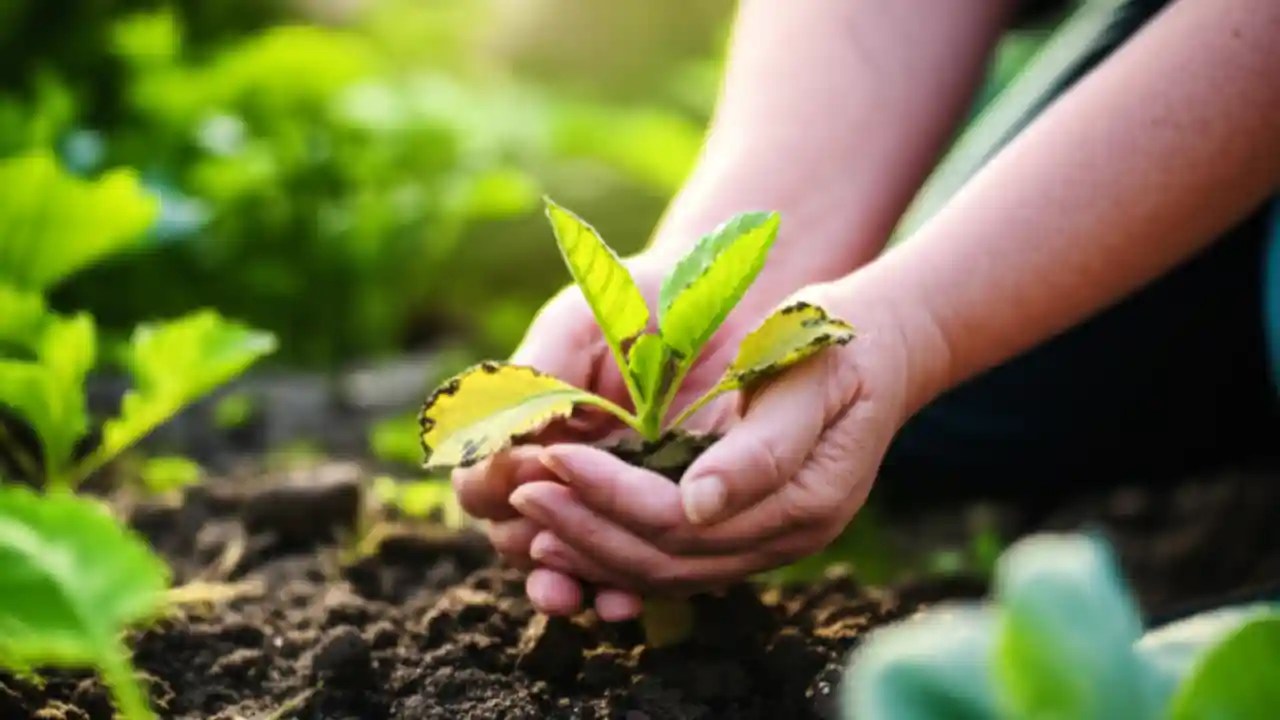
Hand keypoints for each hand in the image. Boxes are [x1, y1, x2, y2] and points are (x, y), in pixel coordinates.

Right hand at [451, 252, 756, 619]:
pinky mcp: (656, 525)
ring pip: (564, 565)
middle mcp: (554, 477)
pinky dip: (616, 592)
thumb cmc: (642, 301)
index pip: (479, 482)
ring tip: (573, 590)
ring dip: (566, 579)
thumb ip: (539, 366)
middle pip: (512, 537)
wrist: (724, 305)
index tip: (534, 463)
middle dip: (529, 540)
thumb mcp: (585, 318)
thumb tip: (499, 432)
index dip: (496, 482)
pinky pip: (627, 576)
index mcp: (524, 429)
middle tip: (556, 524)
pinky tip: (621, 601)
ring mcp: (603, 506)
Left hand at [499, 283, 932, 614]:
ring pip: (665, 570)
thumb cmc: (837, 343)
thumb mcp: (805, 374)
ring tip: (531, 516)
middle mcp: (786, 537)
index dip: (608, 496)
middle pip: (666, 558)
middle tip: (520, 492)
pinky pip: (674, 557)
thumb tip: (696, 506)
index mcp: (804, 503)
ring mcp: (767, 541)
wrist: (880, 345)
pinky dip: (617, 544)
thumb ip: (759, 447)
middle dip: (586, 528)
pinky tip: (572, 522)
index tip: (549, 459)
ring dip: (593, 546)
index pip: (681, 522)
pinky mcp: (747, 530)